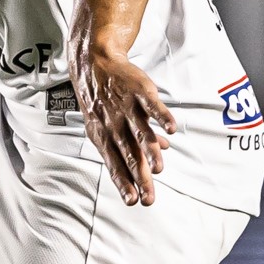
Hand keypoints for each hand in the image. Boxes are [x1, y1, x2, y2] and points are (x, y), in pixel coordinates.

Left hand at [70, 47, 176, 206]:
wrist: (94, 62)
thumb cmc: (102, 99)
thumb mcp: (108, 123)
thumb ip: (132, 141)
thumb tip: (161, 153)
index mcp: (104, 136)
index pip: (114, 164)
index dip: (123, 182)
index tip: (133, 202)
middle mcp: (114, 124)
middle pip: (128, 154)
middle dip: (138, 177)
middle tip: (149, 198)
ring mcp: (126, 107)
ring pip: (139, 132)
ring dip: (149, 151)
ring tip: (158, 169)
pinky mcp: (139, 91)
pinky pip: (151, 105)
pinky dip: (161, 117)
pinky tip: (170, 130)